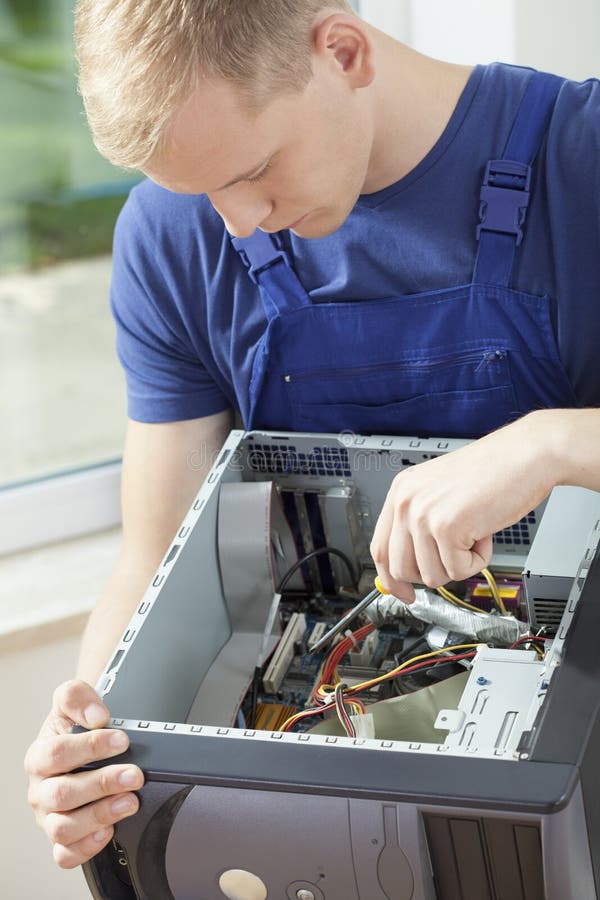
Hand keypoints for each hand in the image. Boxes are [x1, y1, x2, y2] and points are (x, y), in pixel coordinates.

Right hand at [25, 679, 143, 868]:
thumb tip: (95, 716)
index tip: (121, 740)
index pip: (57, 754)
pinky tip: (109, 831)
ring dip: (100, 816)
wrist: (79, 740)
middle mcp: (41, 789)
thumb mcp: (72, 700)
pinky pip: (66, 855)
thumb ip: (78, 697)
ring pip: (63, 828)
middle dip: (103, 784)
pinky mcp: (62, 839)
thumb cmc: (74, 726)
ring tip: (129, 802)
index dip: (91, 747)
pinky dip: (87, 847)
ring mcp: (50, 817)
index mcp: (40, 756)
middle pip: (62, 794)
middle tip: (134, 775)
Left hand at [370, 413, 556, 600]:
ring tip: (475, 532)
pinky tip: (485, 532)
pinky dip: (479, 560)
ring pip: (431, 576)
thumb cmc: (494, 470)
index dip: (391, 579)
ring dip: (460, 564)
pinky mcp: (447, 528)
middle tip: (455, 560)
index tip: (403, 593)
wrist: (526, 454)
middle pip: (400, 569)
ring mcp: (424, 515)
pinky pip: (459, 571)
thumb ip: (420, 524)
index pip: (380, 548)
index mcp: (401, 491)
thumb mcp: (441, 492)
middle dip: (432, 574)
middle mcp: (406, 501)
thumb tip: (411, 567)